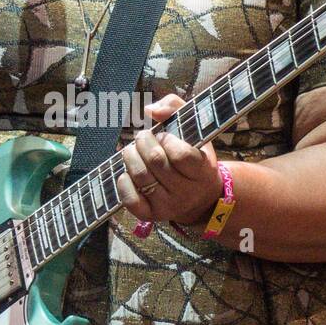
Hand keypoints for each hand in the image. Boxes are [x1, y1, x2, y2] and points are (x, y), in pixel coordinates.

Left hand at [116, 93, 223, 227]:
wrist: (200, 199)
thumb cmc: (194, 157)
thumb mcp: (195, 130)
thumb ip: (175, 108)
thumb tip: (150, 110)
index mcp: (202, 171)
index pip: (181, 154)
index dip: (167, 139)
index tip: (164, 135)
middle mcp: (187, 192)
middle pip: (156, 162)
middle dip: (143, 142)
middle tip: (142, 137)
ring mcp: (168, 206)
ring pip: (140, 177)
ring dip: (130, 156)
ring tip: (132, 149)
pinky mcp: (151, 216)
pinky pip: (130, 200)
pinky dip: (123, 181)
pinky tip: (127, 172)